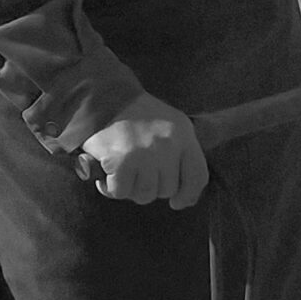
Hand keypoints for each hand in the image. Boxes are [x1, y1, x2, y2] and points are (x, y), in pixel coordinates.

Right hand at [78, 94, 208, 208]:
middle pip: (167, 189)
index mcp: (183, 134)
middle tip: (136, 170)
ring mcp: (144, 153)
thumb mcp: (170, 125)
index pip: (197, 176)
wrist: (102, 97)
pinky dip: (111, 188)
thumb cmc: (136, 116)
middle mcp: (167, 144)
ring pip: (144, 194)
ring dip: (130, 188)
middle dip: (151, 186)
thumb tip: (182, 198)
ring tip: (122, 169)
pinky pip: (120, 192)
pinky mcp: (121, 161)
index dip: (188, 195)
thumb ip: (180, 155)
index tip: (177, 202)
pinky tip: (107, 173)